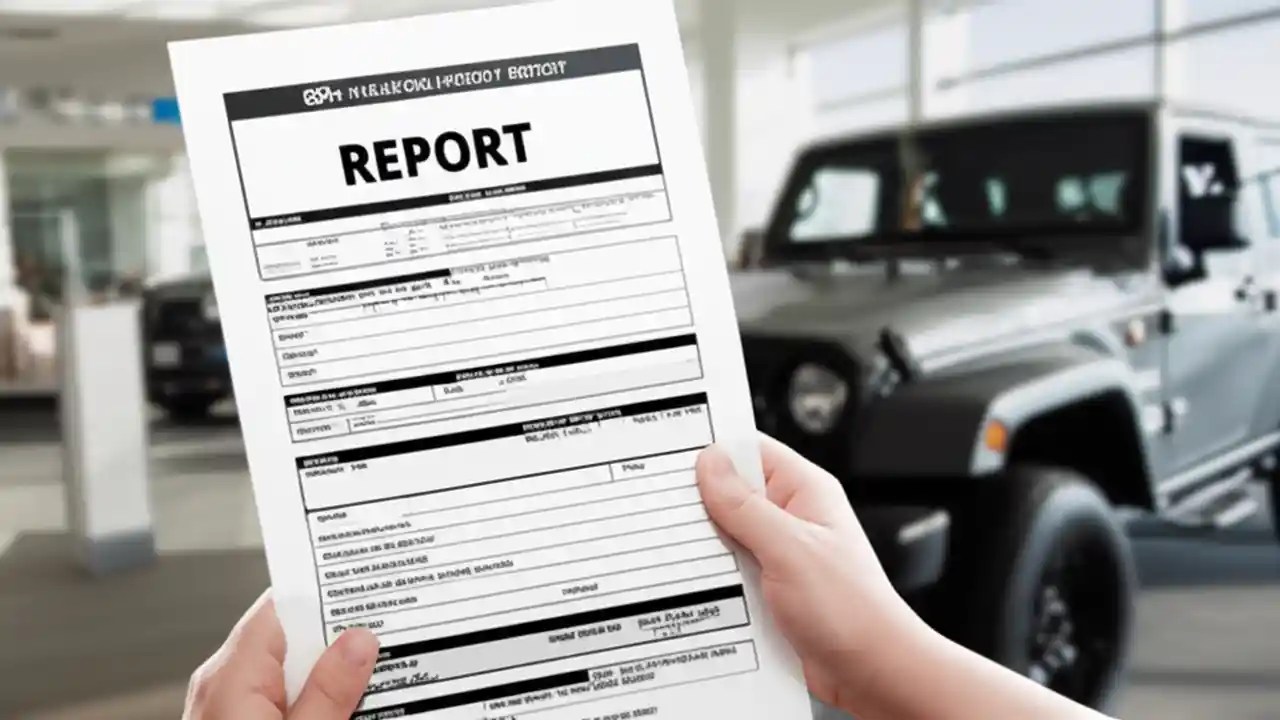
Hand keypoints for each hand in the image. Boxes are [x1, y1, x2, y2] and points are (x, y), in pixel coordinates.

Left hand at [183, 590, 379, 719]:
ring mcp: (222, 707)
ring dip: (323, 675)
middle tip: (382, 640)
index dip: (323, 595)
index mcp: (232, 676)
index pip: (278, 608)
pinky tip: (337, 707)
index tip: (364, 589)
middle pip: (285, 639)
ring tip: (368, 677)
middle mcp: (220, 684)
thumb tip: (359, 642)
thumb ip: (330, 692)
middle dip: (333, 640)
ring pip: (282, 671)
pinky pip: (273, 697)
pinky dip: (305, 697)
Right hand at [695, 435, 926, 714]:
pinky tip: (694, 586)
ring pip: (726, 536)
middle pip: (732, 493)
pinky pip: (730, 571)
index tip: (670, 459)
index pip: (750, 450)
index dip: (711, 450)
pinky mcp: (769, 587)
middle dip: (700, 504)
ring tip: (680, 553)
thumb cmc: (851, 609)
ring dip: (706, 547)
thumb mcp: (789, 549)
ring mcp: (780, 554)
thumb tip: (710, 462)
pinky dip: (713, 577)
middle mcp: (792, 518)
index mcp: (804, 491)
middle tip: (666, 513)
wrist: (872, 673)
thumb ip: (745, 506)